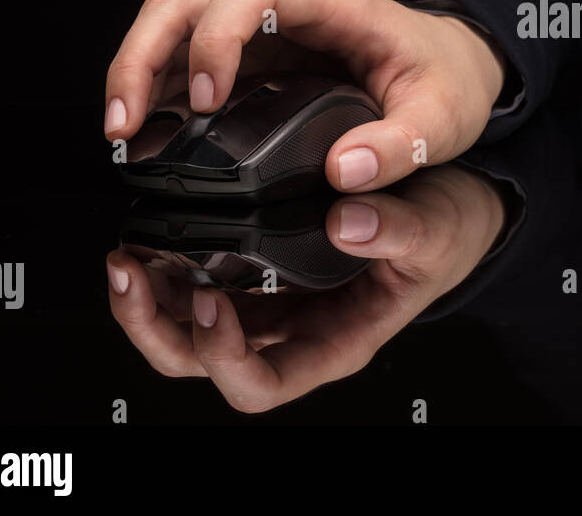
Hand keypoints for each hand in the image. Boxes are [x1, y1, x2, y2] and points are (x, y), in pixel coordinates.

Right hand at [103, 0, 505, 191]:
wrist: (451, 68)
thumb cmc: (446, 80)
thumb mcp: (442, 118)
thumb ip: (401, 145)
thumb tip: (345, 172)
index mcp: (332, 2)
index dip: (218, 35)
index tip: (209, 97)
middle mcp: (286, 5)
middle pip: (191, 0)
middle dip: (146, 53)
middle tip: (127, 121)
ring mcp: (262, 30)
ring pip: (175, 23)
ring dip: (137, 70)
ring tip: (121, 134)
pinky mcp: (250, 60)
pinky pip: (187, 61)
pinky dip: (157, 93)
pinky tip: (144, 137)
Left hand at [106, 164, 506, 412]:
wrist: (452, 196)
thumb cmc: (449, 231)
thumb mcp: (437, 230)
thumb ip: (396, 231)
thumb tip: (346, 220)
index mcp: (334, 340)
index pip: (261, 385)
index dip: (223, 358)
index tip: (213, 303)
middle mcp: (294, 328)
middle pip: (202, 362)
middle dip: (155, 327)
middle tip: (133, 273)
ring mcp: (272, 297)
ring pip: (188, 324)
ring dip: (148, 297)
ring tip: (129, 253)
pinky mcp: (262, 259)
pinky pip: (200, 275)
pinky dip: (169, 260)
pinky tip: (156, 226)